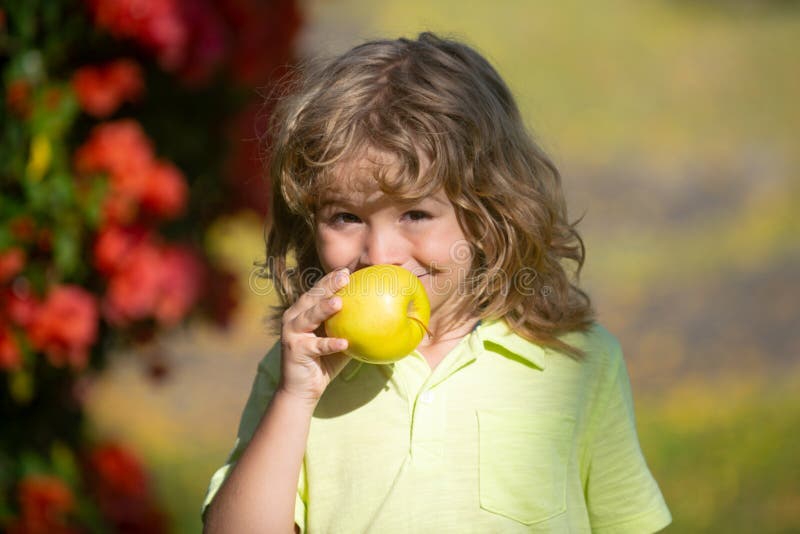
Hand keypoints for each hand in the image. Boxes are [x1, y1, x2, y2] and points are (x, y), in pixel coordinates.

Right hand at [277, 268, 350, 404]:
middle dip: (327, 285)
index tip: (347, 270)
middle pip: (311, 298)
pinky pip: (316, 347)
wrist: (302, 390)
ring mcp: (292, 334)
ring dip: (323, 309)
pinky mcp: (295, 351)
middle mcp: (293, 319)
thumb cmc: (324, 362)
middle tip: (345, 277)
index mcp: (303, 312)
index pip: (317, 291)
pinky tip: (345, 343)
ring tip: (339, 302)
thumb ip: (351, 327)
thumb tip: (381, 315)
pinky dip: (330, 344)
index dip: (330, 279)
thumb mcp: (339, 340)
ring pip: (309, 317)